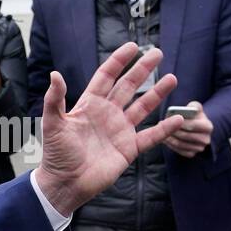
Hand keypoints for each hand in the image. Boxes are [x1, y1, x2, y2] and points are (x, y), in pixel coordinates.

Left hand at [34, 42, 180, 216]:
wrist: (65, 183)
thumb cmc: (56, 154)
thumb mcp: (53, 124)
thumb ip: (55, 99)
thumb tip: (55, 74)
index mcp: (90, 104)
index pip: (107, 76)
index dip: (119, 61)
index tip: (133, 47)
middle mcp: (107, 114)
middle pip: (128, 86)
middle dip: (142, 70)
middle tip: (157, 54)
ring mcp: (120, 130)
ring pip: (143, 107)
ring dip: (157, 94)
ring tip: (172, 79)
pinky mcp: (128, 149)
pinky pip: (151, 136)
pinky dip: (165, 129)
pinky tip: (178, 119)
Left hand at [164, 101, 213, 157]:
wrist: (194, 128)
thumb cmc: (193, 116)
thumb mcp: (195, 108)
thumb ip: (193, 106)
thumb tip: (190, 108)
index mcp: (207, 127)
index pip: (193, 125)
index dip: (180, 122)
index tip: (169, 118)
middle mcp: (205, 139)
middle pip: (185, 136)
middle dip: (172, 130)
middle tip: (160, 125)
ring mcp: (199, 148)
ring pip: (180, 144)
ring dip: (169, 137)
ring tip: (159, 130)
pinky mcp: (191, 154)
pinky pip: (178, 150)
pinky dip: (170, 145)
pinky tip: (164, 138)